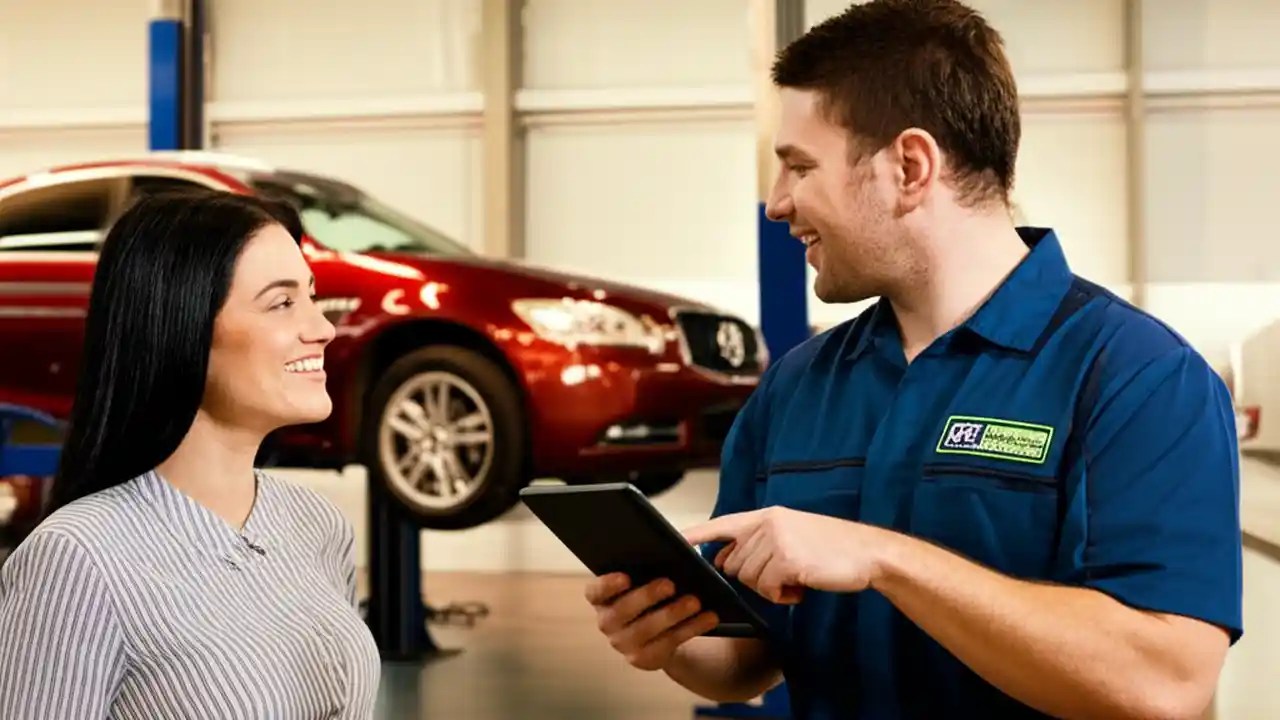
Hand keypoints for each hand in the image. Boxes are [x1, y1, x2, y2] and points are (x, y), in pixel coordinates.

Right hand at [584, 572, 720, 670]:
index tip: (626, 576)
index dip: (607, 585)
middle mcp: (607, 622)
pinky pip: (668, 643)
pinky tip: (708, 618)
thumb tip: (671, 552)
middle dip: (647, 596)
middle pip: (622, 611)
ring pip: (646, 630)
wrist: (659, 630)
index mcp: (602, 598)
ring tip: (695, 601)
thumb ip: (647, 568)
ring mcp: (623, 643)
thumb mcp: (644, 579)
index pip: (595, 592)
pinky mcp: (644, 659)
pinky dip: (691, 629)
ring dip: (672, 614)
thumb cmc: (651, 594)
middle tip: (670, 584)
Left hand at [683, 506, 888, 603]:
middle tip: (787, 574)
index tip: (674, 541)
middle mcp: (767, 524)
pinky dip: (784, 595)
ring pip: (749, 579)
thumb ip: (759, 543)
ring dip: (772, 587)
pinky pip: (767, 589)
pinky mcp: (787, 560)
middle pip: (733, 564)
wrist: (869, 553)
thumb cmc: (831, 548)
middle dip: (755, 577)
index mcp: (766, 516)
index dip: (696, 534)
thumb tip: (725, 560)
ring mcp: (776, 541)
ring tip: (799, 576)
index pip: (722, 524)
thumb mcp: (792, 534)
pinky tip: (804, 585)